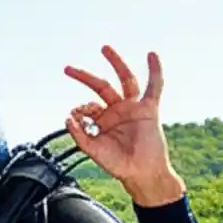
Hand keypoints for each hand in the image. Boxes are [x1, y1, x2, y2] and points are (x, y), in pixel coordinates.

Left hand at [64, 46, 184, 206]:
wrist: (141, 173)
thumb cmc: (118, 164)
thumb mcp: (92, 150)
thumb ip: (79, 135)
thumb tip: (67, 117)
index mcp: (102, 121)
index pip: (86, 107)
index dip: (79, 109)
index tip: (77, 116)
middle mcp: (117, 111)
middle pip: (101, 86)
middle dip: (84, 77)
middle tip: (67, 69)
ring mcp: (133, 108)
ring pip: (124, 80)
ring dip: (115, 63)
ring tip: (104, 49)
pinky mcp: (149, 109)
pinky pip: (155, 86)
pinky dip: (155, 70)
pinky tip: (151, 55)